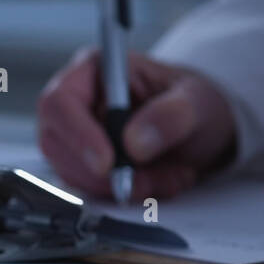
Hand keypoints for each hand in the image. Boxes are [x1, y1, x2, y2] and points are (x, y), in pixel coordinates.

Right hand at [37, 48, 236, 199]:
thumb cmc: (197, 103)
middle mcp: (78, 103)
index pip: (60, 102)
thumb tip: (134, 142)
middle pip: (58, 144)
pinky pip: (95, 191)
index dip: (77, 135)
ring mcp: (78, 137)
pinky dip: (133, 193)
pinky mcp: (89, 166)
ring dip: (126, 186)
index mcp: (95, 70)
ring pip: (75, 174)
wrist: (205, 129)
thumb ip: (171, 115)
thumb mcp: (198, 102)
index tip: (107, 164)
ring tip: (173, 175)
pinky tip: (166, 180)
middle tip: (152, 179)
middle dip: (107, 173)